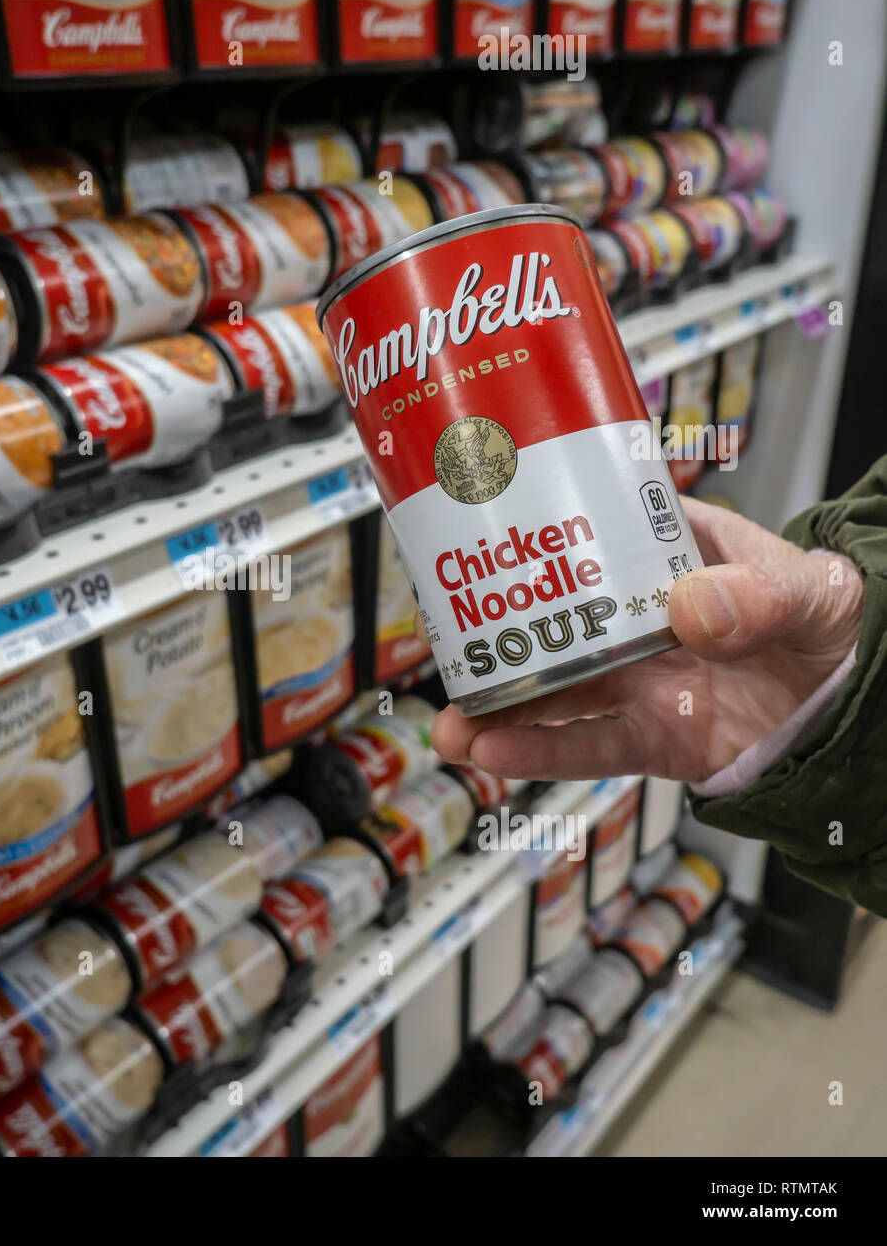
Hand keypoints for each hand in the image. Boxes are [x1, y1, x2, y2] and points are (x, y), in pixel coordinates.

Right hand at [424, 497, 864, 783]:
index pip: (589, 535)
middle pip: (549, 624)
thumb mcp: (813, 593)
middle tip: (445, 646)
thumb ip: (762, 595)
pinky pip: (587, 748)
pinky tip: (494, 755)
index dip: (529, 536)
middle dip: (490, 639)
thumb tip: (692, 609)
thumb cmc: (835, 626)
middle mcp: (637, 621)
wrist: (861, 713)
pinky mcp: (650, 738)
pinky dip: (540, 755)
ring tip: (450, 725)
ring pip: (552, 694)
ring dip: (497, 709)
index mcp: (667, 558)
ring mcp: (638, 682)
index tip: (475, 537)